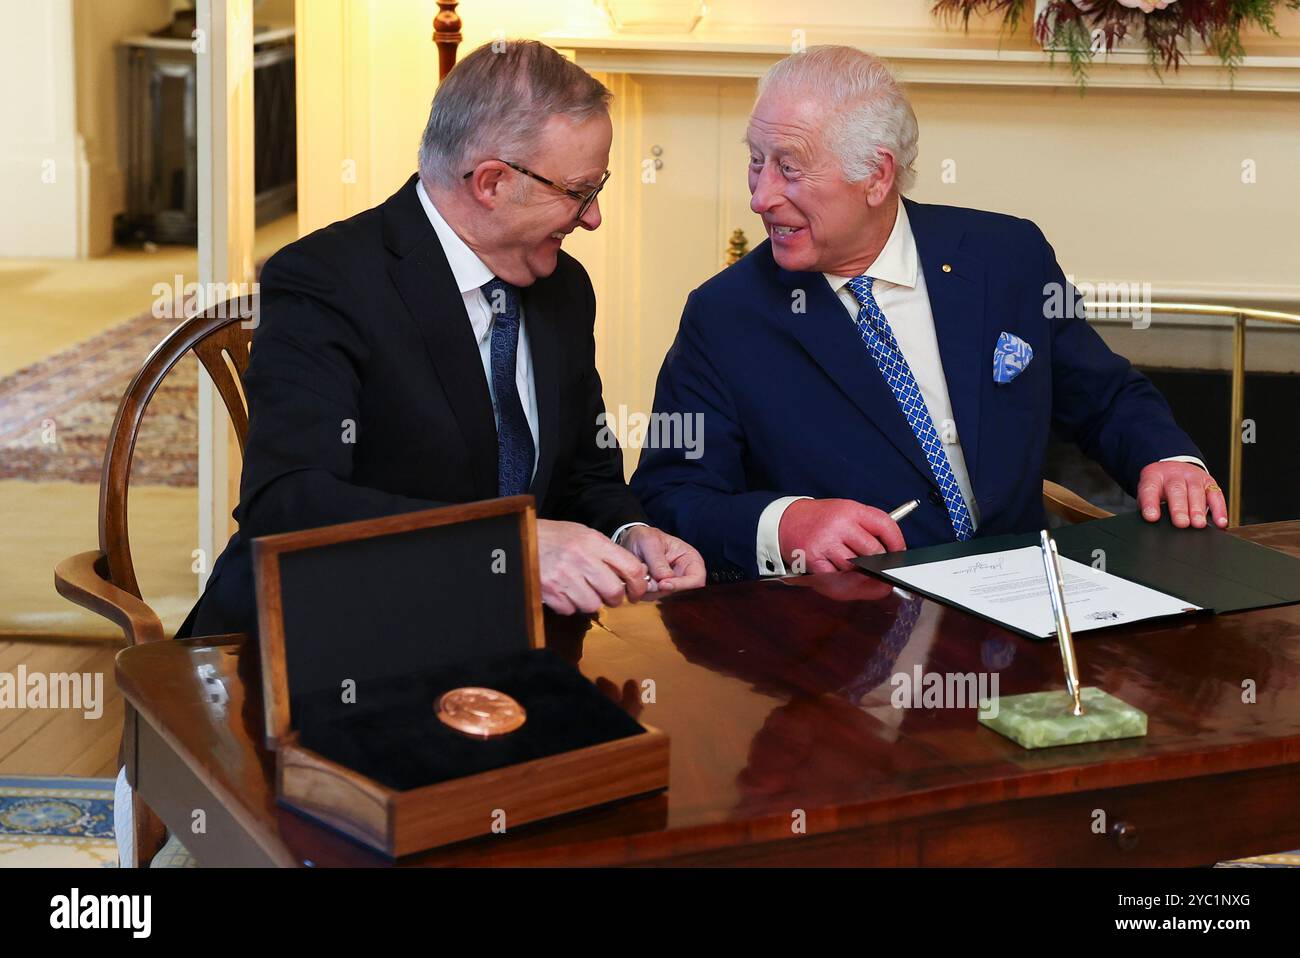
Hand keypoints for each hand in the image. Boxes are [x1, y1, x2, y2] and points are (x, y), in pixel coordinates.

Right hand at [536, 519, 649, 614]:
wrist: (520, 537)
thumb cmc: (556, 537)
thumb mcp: (583, 534)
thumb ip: (608, 552)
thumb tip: (634, 573)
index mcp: (594, 542)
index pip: (631, 568)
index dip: (639, 585)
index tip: (636, 591)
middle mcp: (581, 559)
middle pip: (614, 592)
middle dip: (614, 598)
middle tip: (608, 594)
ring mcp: (564, 577)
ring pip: (593, 605)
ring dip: (590, 601)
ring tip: (580, 589)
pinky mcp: (550, 592)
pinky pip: (571, 610)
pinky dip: (570, 605)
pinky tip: (563, 591)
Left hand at [619, 525, 706, 592]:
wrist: (632, 542)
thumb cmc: (645, 538)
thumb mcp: (650, 542)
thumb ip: (657, 560)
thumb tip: (665, 579)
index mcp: (691, 560)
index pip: (697, 580)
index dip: (681, 585)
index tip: (662, 584)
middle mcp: (684, 576)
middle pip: (681, 593)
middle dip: (661, 589)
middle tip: (646, 578)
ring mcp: (672, 586)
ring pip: (664, 598)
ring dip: (650, 589)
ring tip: (641, 572)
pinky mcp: (659, 592)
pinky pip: (653, 598)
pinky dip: (643, 591)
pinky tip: (639, 578)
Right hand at [778, 498, 905, 573]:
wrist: (784, 521)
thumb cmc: (821, 520)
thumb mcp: (846, 513)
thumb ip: (869, 531)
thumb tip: (893, 558)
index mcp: (851, 510)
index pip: (885, 525)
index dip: (897, 543)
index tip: (899, 554)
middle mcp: (839, 524)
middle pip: (874, 553)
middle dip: (878, 564)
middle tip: (876, 568)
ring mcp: (826, 542)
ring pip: (855, 569)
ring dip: (856, 573)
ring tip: (846, 565)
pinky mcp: (813, 559)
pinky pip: (837, 579)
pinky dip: (840, 581)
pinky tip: (835, 572)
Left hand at [1136, 461, 1227, 528]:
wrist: (1173, 469)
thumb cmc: (1158, 486)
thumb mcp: (1147, 491)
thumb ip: (1147, 504)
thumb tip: (1152, 521)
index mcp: (1153, 476)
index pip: (1150, 489)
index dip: (1150, 503)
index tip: (1152, 517)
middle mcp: (1174, 474)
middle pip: (1176, 490)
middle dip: (1179, 508)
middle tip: (1181, 523)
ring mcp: (1193, 477)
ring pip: (1196, 492)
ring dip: (1198, 510)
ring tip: (1198, 524)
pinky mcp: (1209, 482)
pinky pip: (1216, 495)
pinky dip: (1219, 510)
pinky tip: (1220, 522)